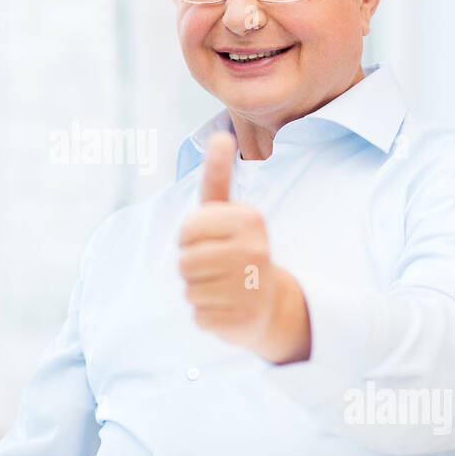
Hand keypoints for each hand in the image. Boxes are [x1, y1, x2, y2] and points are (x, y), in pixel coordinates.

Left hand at [177, 130, 311, 363]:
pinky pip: (199, 317)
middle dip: (192, 268)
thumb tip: (220, 135)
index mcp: (249, 219)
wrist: (270, 302)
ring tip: (223, 287)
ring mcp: (252, 288)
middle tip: (218, 269)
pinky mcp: (245, 320)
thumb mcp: (229, 212)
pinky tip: (228, 308)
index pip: (186, 229)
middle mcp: (255, 251)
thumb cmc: (239, 250)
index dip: (190, 238)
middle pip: (184, 262)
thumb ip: (219, 175)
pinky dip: (207, 315)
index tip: (212, 241)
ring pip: (189, 291)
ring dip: (198, 292)